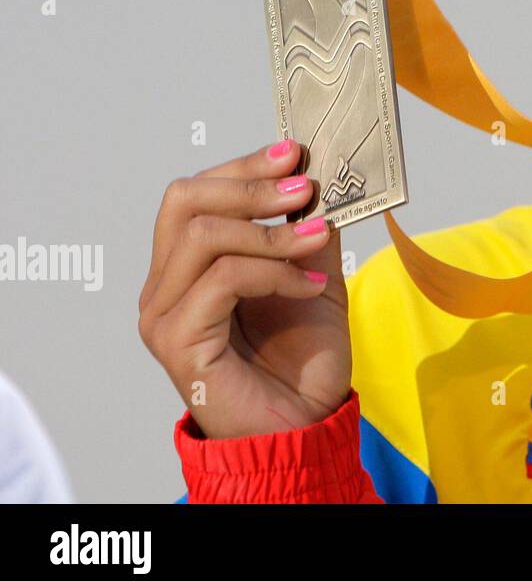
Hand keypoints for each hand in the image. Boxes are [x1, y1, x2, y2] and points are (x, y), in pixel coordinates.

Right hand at [139, 139, 350, 438]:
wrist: (303, 428)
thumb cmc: (301, 363)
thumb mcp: (316, 277)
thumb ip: (309, 232)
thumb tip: (316, 182)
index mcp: (189, 267)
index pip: (196, 194)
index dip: (244, 166)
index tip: (294, 152)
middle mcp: (165, 287)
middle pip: (184, 201)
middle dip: (249, 184)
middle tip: (304, 187)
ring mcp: (165, 315)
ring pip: (203, 236)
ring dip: (270, 230)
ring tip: (318, 239)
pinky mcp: (179, 342)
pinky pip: (223, 280)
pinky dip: (275, 271)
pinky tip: (311, 284)